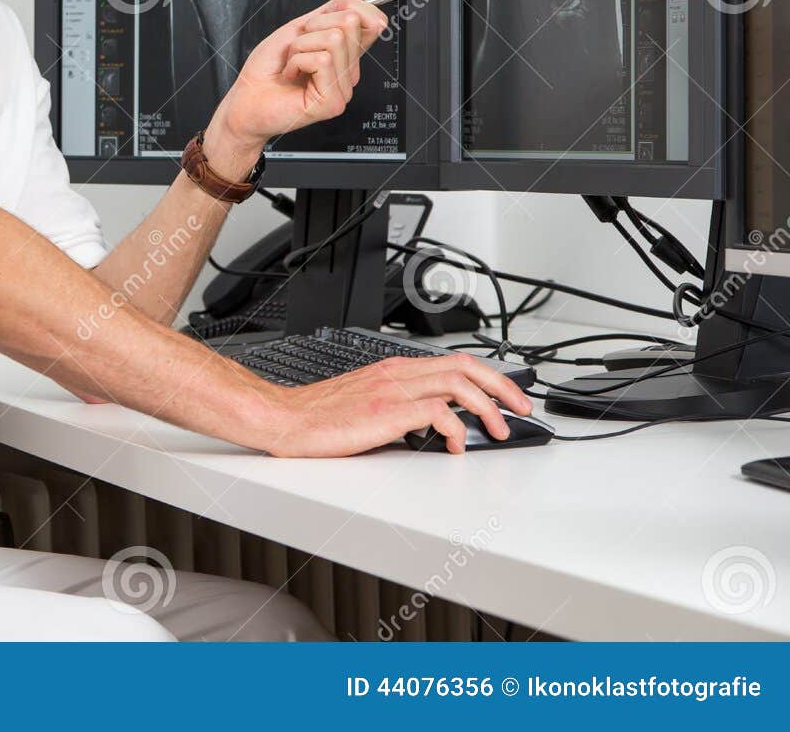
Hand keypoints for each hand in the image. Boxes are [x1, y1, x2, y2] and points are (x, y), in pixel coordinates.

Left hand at [202, 0, 389, 177]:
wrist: (245, 101)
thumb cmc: (265, 70)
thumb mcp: (298, 30)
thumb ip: (330, 11)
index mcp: (344, 54)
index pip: (373, 21)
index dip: (352, 6)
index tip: (321, 17)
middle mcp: (348, 72)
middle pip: (350, 22)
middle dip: (314, 26)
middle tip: (297, 48)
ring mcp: (343, 88)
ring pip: (335, 40)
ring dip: (301, 46)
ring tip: (292, 64)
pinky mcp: (333, 102)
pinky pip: (322, 60)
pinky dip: (297, 62)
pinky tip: (292, 76)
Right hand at [260, 353, 533, 456]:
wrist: (284, 419)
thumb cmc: (319, 417)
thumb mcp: (367, 404)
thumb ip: (400, 406)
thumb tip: (435, 425)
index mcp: (394, 368)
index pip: (456, 361)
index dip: (491, 377)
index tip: (509, 397)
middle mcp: (398, 373)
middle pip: (468, 366)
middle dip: (504, 388)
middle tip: (521, 410)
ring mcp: (393, 390)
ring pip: (461, 384)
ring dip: (488, 408)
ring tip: (497, 431)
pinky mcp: (387, 411)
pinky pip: (439, 412)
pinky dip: (457, 429)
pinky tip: (455, 445)